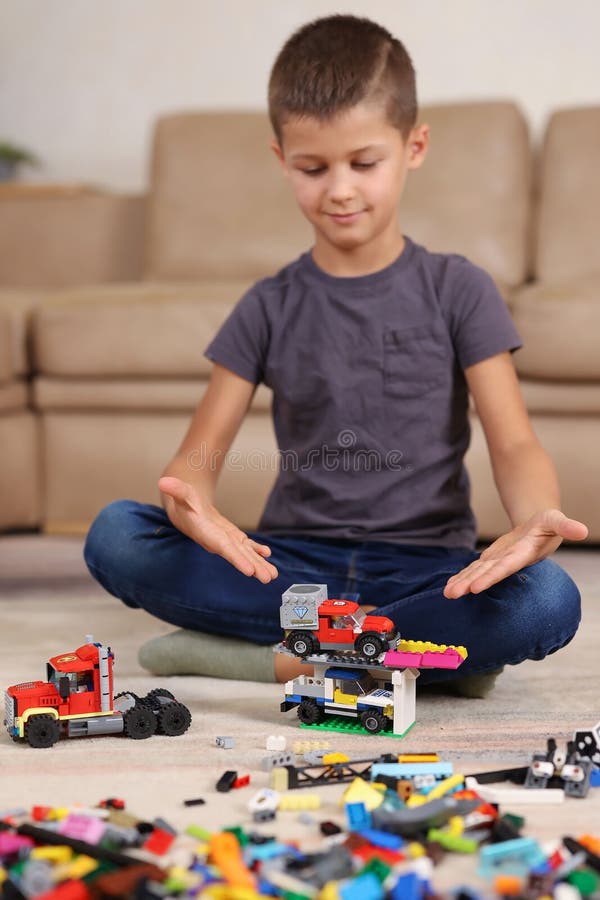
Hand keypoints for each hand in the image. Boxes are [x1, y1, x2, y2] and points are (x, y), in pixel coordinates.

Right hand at [159, 476, 278, 583]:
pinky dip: (257, 550)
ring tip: (272, 575)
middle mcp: (216, 541)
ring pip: (244, 554)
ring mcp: (226, 540)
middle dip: (252, 567)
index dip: (236, 559)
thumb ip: (176, 489)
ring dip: (258, 564)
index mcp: (206, 533)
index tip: (249, 571)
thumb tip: (164, 481)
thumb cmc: (183, 501)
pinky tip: (267, 554)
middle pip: (237, 555)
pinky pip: (246, 546)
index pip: (223, 548)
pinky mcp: (231, 537)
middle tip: (268, 578)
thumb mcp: (181, 493)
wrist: (184, 508)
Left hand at [443, 508, 587, 598]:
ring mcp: (498, 561)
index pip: (505, 567)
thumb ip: (566, 526)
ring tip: (447, 594)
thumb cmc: (548, 524)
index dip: (490, 577)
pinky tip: (449, 586)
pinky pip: (474, 569)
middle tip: (453, 594)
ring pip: (477, 573)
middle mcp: (508, 561)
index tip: (475, 587)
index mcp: (522, 554)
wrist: (539, 529)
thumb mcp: (556, 520)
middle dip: (470, 584)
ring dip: (462, 583)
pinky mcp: (491, 559)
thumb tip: (583, 531)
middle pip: (487, 574)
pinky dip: (462, 576)